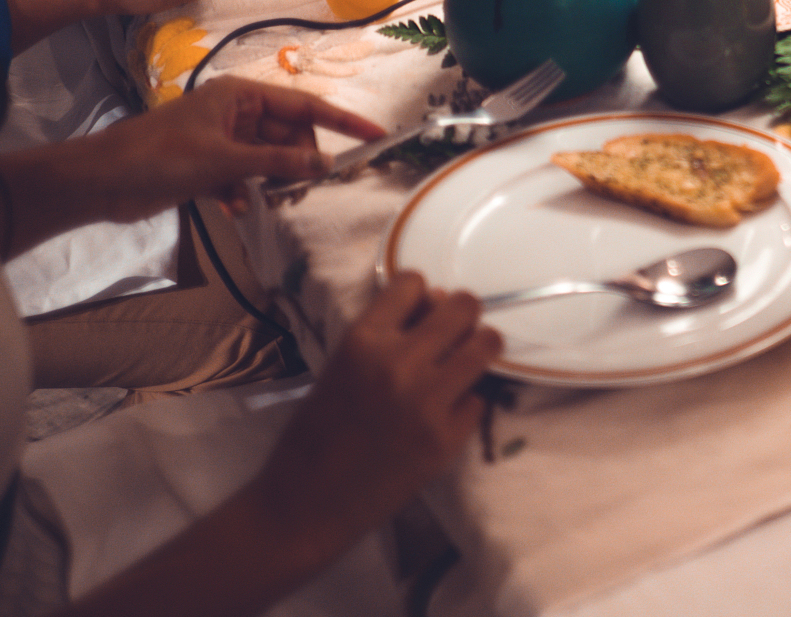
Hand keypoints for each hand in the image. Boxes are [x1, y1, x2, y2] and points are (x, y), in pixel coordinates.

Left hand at [87, 75, 385, 218]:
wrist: (103, 181)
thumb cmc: (159, 156)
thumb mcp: (224, 160)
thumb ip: (277, 162)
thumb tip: (322, 162)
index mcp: (240, 95)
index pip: (304, 105)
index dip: (341, 120)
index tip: (374, 133)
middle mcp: (235, 112)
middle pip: (289, 135)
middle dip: (298, 161)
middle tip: (304, 186)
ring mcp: (222, 138)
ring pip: (268, 158)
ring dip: (270, 181)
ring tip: (266, 200)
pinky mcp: (209, 163)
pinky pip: (245, 175)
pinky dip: (244, 191)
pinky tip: (233, 206)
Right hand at [251, 273, 501, 547]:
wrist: (304, 507)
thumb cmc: (314, 436)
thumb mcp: (339, 370)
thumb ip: (384, 337)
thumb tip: (436, 302)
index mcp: (362, 341)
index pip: (414, 282)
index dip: (421, 295)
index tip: (422, 311)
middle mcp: (399, 363)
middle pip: (464, 306)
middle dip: (463, 315)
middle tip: (457, 332)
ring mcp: (427, 402)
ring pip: (486, 346)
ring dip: (479, 349)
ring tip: (466, 362)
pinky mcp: (447, 440)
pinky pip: (478, 400)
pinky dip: (466, 404)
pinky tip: (445, 415)